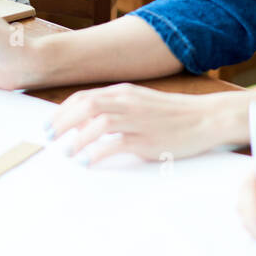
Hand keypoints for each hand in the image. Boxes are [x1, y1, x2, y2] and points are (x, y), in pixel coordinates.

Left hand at [48, 83, 222, 163]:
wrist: (206, 118)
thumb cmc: (173, 114)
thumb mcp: (141, 103)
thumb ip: (116, 109)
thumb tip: (88, 123)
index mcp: (124, 92)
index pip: (84, 97)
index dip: (62, 111)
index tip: (50, 125)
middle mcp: (128, 102)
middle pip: (86, 106)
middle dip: (62, 123)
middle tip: (49, 138)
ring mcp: (137, 120)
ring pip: (98, 123)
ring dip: (77, 139)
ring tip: (67, 153)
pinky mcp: (147, 139)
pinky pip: (115, 145)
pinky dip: (97, 154)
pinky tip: (88, 162)